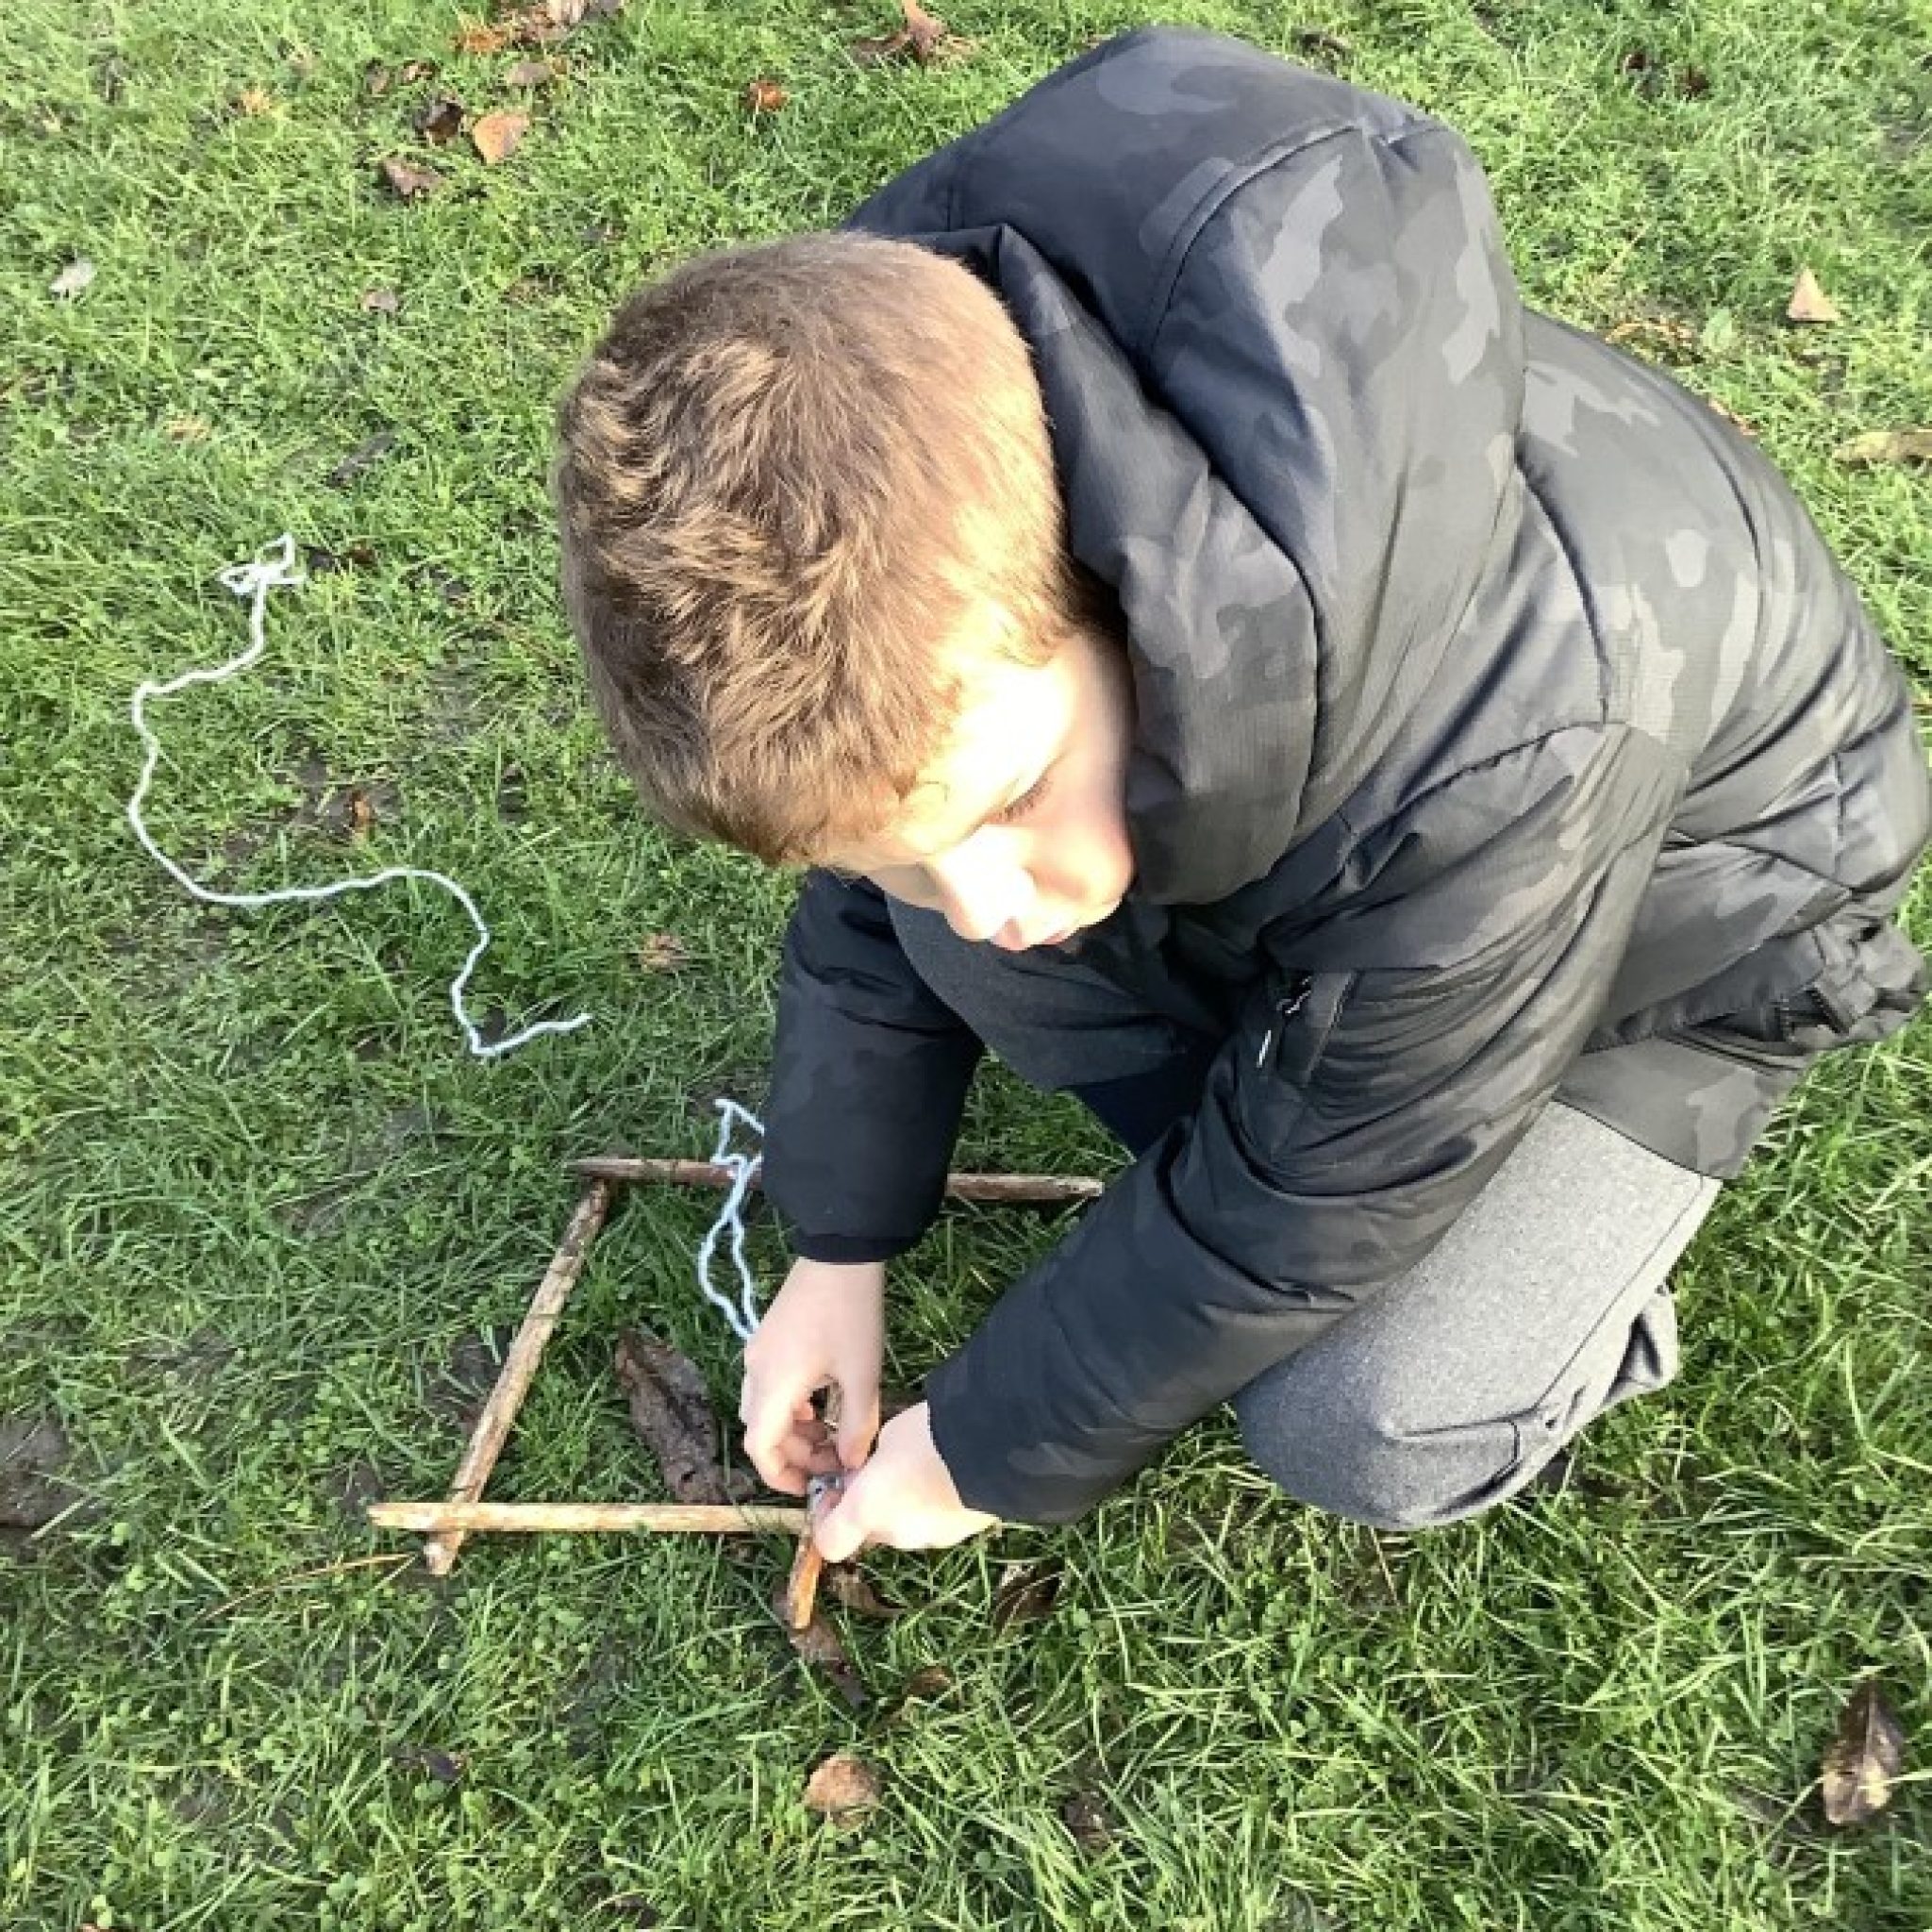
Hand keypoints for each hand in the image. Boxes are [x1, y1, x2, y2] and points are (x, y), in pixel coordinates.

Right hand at [739, 1257, 884, 1495]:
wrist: (840, 1253)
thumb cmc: (852, 1314)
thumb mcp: (862, 1375)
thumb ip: (857, 1426)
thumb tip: (851, 1465)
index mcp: (774, 1383)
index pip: (759, 1446)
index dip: (780, 1475)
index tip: (809, 1486)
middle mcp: (755, 1370)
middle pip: (760, 1429)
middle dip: (793, 1453)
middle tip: (833, 1459)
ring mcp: (758, 1351)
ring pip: (763, 1408)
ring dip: (793, 1429)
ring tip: (833, 1433)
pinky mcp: (767, 1338)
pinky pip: (769, 1385)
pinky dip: (790, 1405)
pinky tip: (821, 1403)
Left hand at [812, 1401, 999, 1561]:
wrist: (993, 1448)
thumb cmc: (930, 1435)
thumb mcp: (890, 1435)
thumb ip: (874, 1462)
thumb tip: (877, 1471)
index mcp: (867, 1510)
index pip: (829, 1543)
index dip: (826, 1520)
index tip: (839, 1489)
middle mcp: (896, 1534)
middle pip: (871, 1530)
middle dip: (873, 1505)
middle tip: (886, 1468)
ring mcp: (932, 1538)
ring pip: (906, 1526)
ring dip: (907, 1506)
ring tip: (925, 1467)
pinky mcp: (962, 1534)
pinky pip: (936, 1523)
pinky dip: (936, 1506)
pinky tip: (951, 1476)